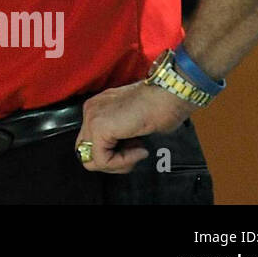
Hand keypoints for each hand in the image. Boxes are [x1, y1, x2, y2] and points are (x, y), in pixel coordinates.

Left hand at [74, 81, 194, 173]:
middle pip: (88, 153)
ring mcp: (93, 118)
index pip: (92, 143)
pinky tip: (140, 151)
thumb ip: (121, 135)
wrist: (169, 93)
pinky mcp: (100, 128)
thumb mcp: (134, 123)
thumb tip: (118, 153)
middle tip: (134, 154)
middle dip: (113, 161)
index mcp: (99, 107)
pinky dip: (122, 162)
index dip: (115, 153)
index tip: (136, 148)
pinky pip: (102, 160)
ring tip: (139, 151)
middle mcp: (91, 110)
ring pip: (93, 160)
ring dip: (119, 163)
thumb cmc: (162, 105)